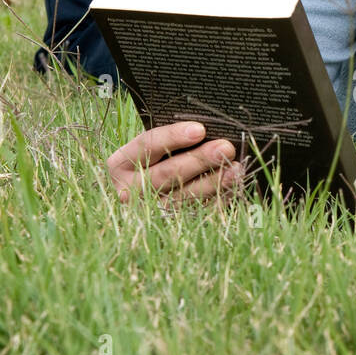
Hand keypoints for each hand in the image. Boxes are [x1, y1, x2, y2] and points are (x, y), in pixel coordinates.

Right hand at [107, 121, 245, 204]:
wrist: (144, 194)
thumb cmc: (153, 160)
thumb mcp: (152, 148)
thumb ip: (171, 139)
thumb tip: (205, 130)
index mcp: (120, 164)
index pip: (147, 146)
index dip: (173, 137)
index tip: (200, 129)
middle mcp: (130, 190)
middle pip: (167, 174)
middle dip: (199, 160)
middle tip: (225, 147)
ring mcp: (149, 212)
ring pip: (183, 197)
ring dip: (213, 182)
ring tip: (235, 169)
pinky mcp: (168, 225)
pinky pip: (196, 213)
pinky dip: (216, 199)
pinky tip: (232, 185)